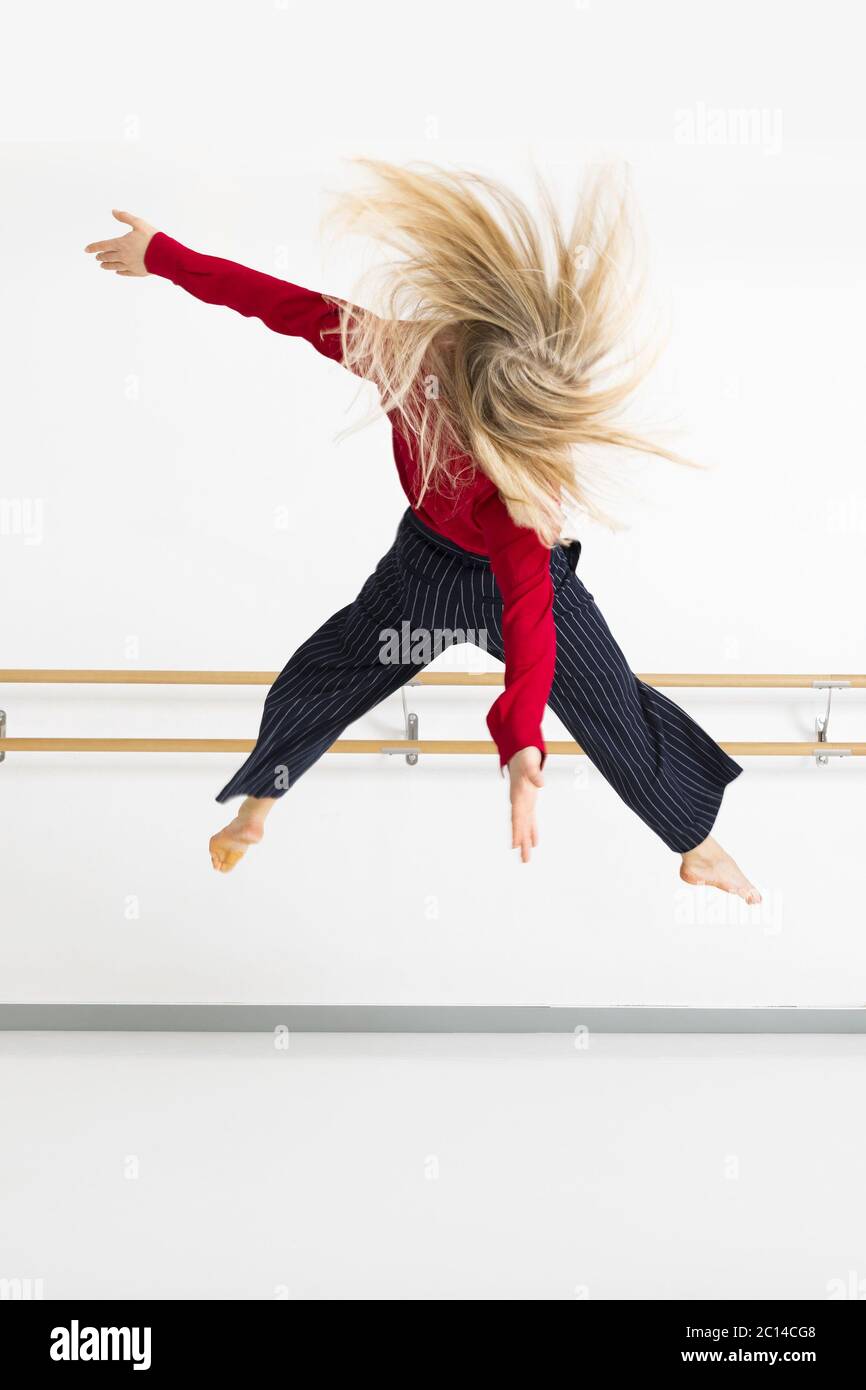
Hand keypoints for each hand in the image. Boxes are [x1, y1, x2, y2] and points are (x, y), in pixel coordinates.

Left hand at [84, 210, 157, 275]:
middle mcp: (123, 256)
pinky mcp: (138, 272)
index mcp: (121, 243)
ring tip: (102, 266)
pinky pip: (125, 273)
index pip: (103, 245)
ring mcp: (130, 265)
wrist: (165, 255)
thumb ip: (125, 217)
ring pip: (115, 266)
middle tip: (97, 257)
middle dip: (101, 256)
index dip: (93, 247)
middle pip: (108, 257)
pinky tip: (117, 272)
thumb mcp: (139, 223)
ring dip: (107, 265)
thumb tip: (114, 211)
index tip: (86, 250)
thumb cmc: (152, 238)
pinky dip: (120, 272)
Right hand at [507, 746, 543, 862]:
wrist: (520, 750)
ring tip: (526, 857)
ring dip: (525, 841)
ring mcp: (523, 802)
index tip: (515, 845)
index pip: (517, 815)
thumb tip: (541, 784)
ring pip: (524, 825)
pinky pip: (530, 819)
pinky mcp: (529, 801)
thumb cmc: (523, 756)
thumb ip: (535, 773)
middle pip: (519, 825)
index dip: (516, 830)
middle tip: (524, 860)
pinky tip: (534, 842)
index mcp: (518, 794)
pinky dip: (532, 831)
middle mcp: (519, 801)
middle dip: (521, 842)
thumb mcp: (529, 763)